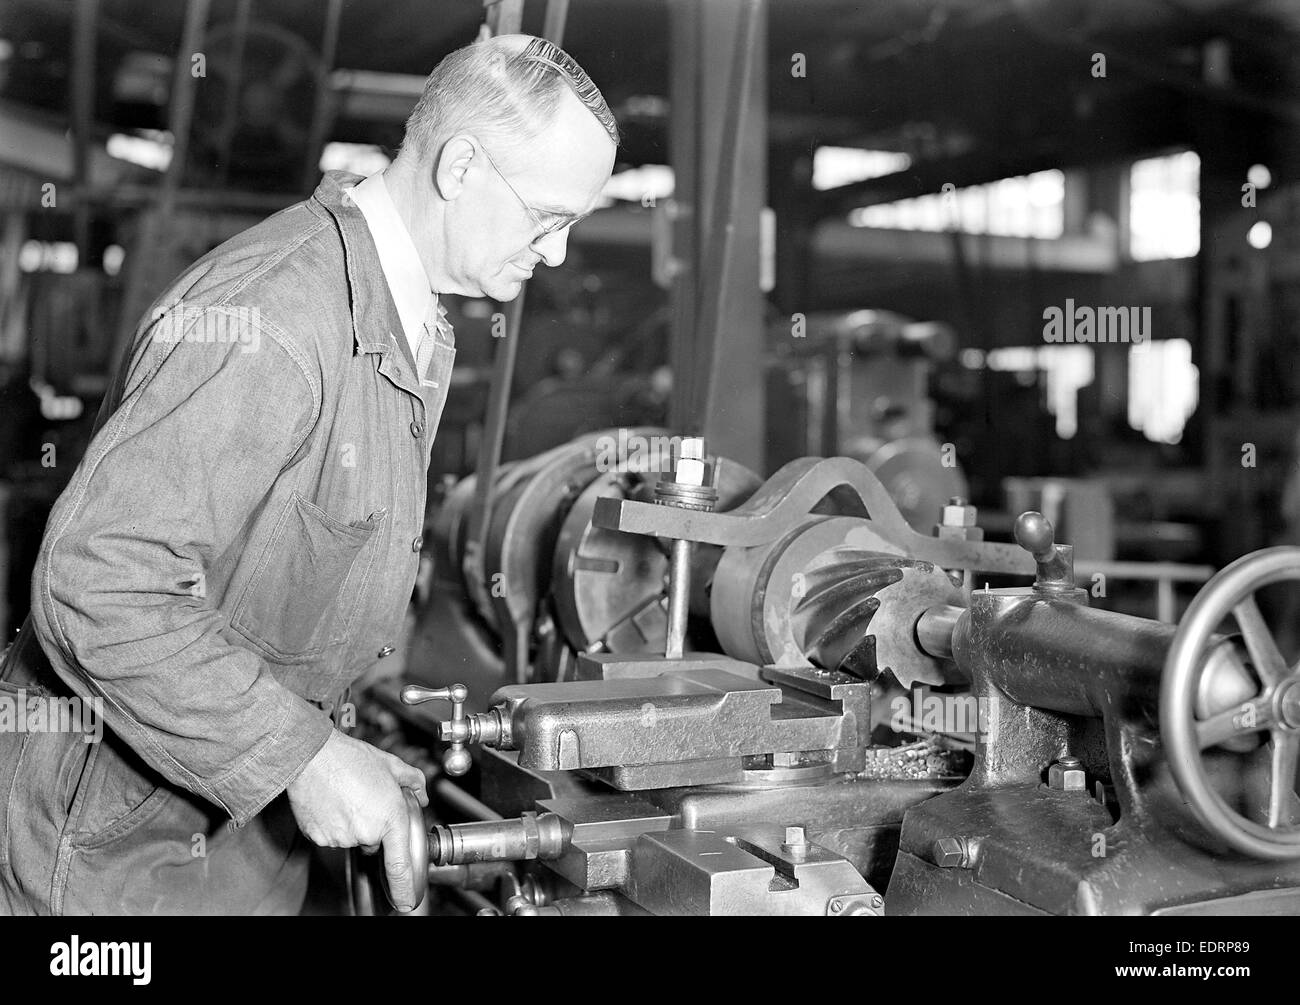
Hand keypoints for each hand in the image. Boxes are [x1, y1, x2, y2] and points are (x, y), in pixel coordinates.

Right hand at [287, 730, 428, 909]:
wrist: (311, 755)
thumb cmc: (349, 758)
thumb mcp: (390, 764)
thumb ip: (412, 782)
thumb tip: (420, 794)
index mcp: (390, 816)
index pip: (399, 864)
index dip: (403, 887)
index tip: (406, 901)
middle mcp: (366, 832)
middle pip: (375, 840)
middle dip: (374, 823)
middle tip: (366, 797)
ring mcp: (340, 838)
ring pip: (353, 837)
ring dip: (353, 822)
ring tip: (347, 794)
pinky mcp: (319, 837)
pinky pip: (332, 836)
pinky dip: (333, 823)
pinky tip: (332, 802)